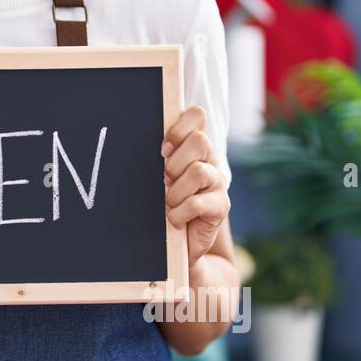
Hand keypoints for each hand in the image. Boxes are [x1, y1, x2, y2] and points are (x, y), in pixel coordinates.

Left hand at [161, 105, 229, 268]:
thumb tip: (138, 136)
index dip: (179, 128)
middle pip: (200, 141)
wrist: (176, 245)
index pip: (197, 116)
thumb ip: (158, 156)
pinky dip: (179, 213)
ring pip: (198, 171)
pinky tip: (173, 220)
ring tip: (168, 203)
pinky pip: (198, 203)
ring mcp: (218, 183)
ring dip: (175, 191)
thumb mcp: (155, 177)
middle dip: (175, 162)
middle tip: (164, 181)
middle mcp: (210, 160)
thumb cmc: (160, 205)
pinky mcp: (221, 206)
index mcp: (193, 146)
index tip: (163, 149)